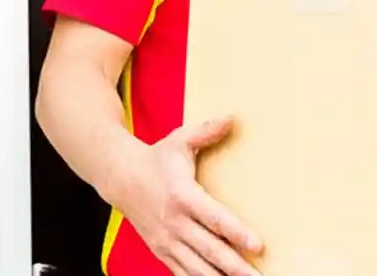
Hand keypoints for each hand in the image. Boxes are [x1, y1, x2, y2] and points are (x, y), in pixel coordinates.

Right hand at [106, 117, 263, 275]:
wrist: (119, 178)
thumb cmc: (156, 159)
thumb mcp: (180, 140)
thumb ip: (207, 130)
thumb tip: (234, 117)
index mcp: (183, 196)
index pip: (214, 219)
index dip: (236, 232)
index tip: (257, 245)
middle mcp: (174, 223)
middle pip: (210, 250)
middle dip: (235, 266)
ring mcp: (167, 241)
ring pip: (197, 268)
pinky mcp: (161, 251)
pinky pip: (182, 273)